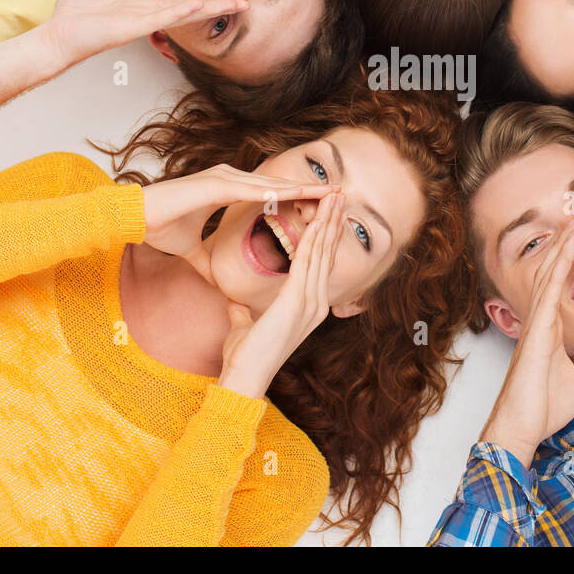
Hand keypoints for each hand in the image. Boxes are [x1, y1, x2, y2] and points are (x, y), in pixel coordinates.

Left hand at [41, 0, 247, 68]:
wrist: (60, 30)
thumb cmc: (77, 5)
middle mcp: (151, 11)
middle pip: (195, 5)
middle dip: (222, 2)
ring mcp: (145, 20)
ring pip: (186, 12)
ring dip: (212, 7)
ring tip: (238, 3)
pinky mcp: (135, 28)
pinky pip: (163, 18)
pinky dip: (183, 12)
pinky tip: (201, 5)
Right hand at [141, 164, 336, 278]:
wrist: (132, 218)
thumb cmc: (159, 226)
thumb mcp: (191, 249)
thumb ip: (205, 260)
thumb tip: (215, 278)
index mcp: (228, 190)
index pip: (271, 194)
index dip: (297, 198)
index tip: (323, 205)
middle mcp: (229, 179)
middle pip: (277, 183)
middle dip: (307, 189)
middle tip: (339, 192)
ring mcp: (221, 178)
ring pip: (267, 182)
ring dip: (296, 186)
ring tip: (324, 191)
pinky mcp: (211, 184)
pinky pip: (245, 187)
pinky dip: (268, 191)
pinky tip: (289, 195)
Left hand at [217, 192, 345, 398]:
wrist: (244, 378)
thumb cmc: (245, 357)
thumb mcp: (244, 326)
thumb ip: (242, 311)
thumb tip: (233, 299)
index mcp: (308, 307)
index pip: (320, 264)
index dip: (325, 236)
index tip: (328, 213)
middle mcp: (315, 303)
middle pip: (327, 253)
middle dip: (333, 221)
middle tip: (339, 194)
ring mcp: (310, 302)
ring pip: (322, 252)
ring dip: (329, 222)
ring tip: (335, 197)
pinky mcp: (296, 300)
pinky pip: (307, 261)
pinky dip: (314, 237)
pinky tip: (318, 219)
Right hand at [479, 222, 573, 466]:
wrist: (520, 429)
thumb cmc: (542, 408)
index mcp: (550, 329)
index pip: (562, 285)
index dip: (573, 260)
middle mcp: (541, 321)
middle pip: (554, 273)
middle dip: (568, 245)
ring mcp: (536, 325)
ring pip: (549, 275)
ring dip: (563, 248)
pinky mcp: (536, 333)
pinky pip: (548, 294)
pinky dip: (557, 269)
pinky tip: (566, 250)